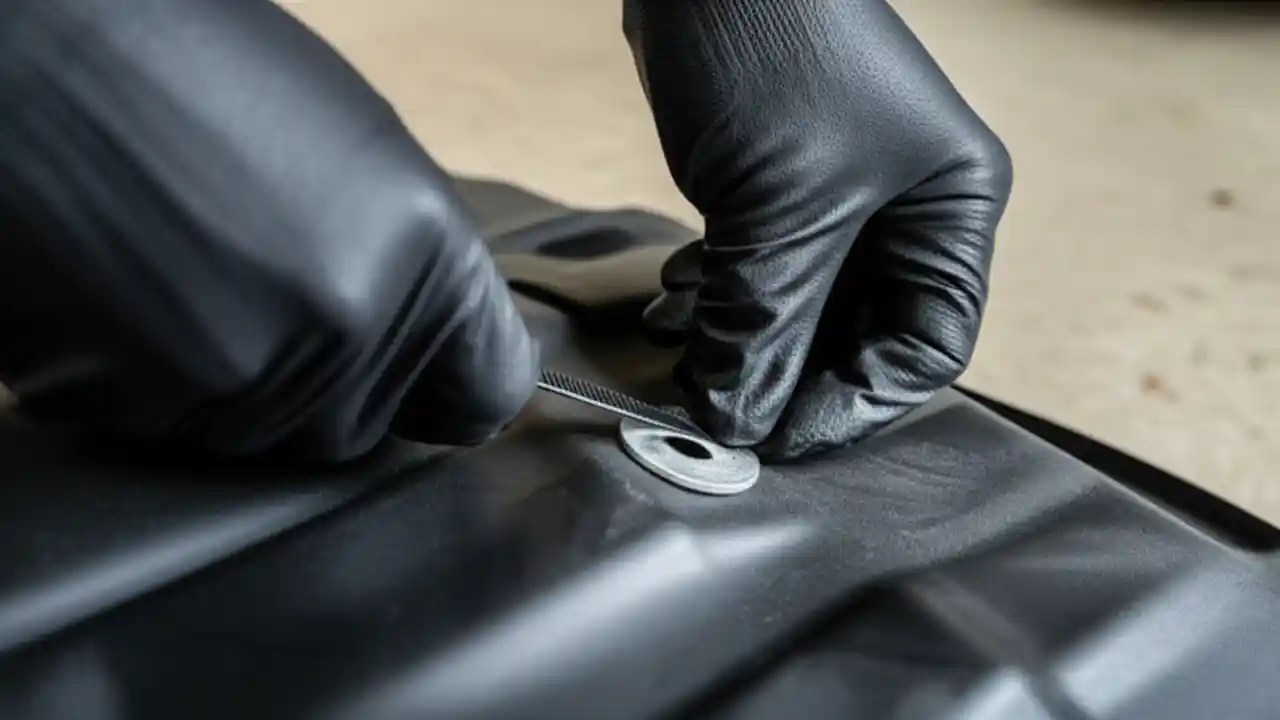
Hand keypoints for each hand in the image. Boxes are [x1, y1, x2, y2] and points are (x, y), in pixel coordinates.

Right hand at [0, 0, 537, 459]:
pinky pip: (166, 431)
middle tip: (259, 277)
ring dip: (230, 379)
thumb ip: (416, 268)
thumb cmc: (188, 65)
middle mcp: (343, 319)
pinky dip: (147, 382)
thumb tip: (446, 353)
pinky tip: (123, 292)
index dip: (458, 388)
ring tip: (178, 265)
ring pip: (261, 438)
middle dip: (323, 378)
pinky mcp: (128, 401)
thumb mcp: (355, 147)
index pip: (487, 389)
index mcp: (418, 244)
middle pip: (360, 427)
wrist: (25, 46)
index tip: (441, 385)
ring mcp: (234, 370)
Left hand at [625, 0, 1012, 458]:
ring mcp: (840, 195)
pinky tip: (678, 300)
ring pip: (800, 308)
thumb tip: (735, 418)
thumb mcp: (779, 208)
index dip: (855, 402)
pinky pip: (760, 269)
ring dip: (742, 338)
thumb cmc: (773, 48)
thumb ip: (763, 322)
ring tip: (686, 349)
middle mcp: (906, 207)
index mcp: (949, 208)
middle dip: (785, 374)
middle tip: (720, 408)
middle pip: (858, 334)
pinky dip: (720, 297)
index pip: (926, 344)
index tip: (779, 437)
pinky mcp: (780, 184)